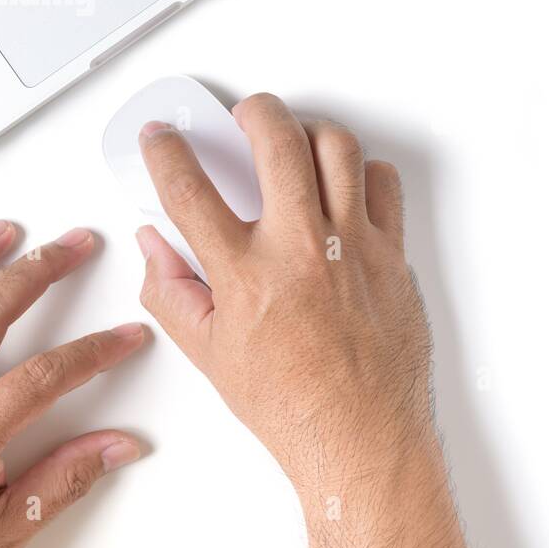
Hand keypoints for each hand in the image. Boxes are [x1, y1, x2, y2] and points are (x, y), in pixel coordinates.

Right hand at [136, 94, 463, 547]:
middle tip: (243, 116)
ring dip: (310, 133)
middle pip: (276, 139)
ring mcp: (353, 247)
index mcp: (246, 275)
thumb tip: (155, 247)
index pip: (190, 189)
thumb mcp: (210, 355)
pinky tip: (345, 186)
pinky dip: (362, 173)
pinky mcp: (393, 254)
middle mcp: (300, 250)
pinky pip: (383, 184)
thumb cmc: (293, 405)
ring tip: (296, 143)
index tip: (163, 138)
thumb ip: (173, 292)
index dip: (167, 152)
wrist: (362, 437)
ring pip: (337, 148)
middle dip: (252, 111)